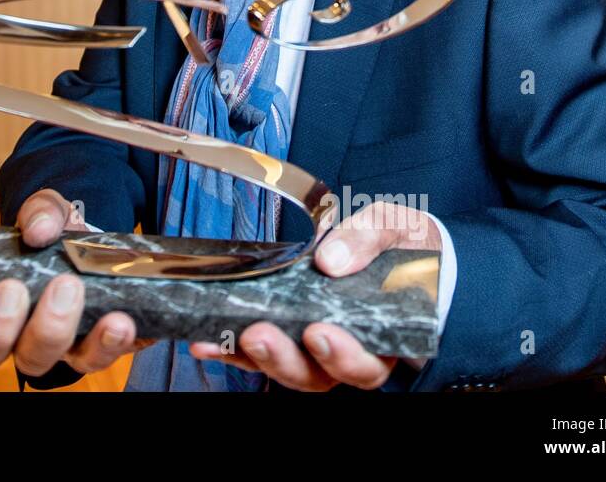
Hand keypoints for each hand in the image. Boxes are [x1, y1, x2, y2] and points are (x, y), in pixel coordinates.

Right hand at [0, 189, 150, 378]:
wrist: (90, 235)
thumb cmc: (54, 231)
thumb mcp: (45, 213)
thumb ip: (39, 215)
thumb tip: (39, 231)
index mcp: (5, 316)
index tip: (10, 288)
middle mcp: (36, 340)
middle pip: (33, 359)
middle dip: (49, 328)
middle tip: (65, 286)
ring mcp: (76, 345)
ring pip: (81, 362)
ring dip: (97, 343)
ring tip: (114, 318)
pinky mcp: (111, 341)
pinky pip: (121, 350)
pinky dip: (128, 338)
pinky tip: (133, 319)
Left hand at [190, 201, 441, 390]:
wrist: (391, 240)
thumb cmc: (402, 242)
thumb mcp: (395, 229)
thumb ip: (368, 240)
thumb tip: (330, 260)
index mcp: (383, 336)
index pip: (367, 365)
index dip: (344, 357)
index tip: (319, 333)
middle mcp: (346, 350)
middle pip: (317, 375)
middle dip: (284, 359)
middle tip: (259, 335)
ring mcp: (311, 345)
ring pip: (282, 367)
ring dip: (248, 356)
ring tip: (218, 338)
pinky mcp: (283, 331)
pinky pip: (255, 349)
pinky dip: (229, 345)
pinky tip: (204, 338)